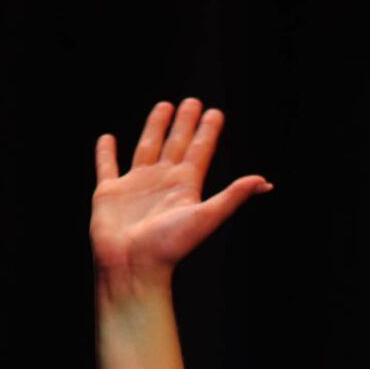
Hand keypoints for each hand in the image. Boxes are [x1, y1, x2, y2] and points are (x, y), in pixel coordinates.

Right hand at [91, 98, 271, 284]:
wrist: (132, 266)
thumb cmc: (168, 246)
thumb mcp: (206, 217)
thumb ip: (233, 197)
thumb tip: (264, 183)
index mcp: (185, 187)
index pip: (200, 151)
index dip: (208, 132)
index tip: (215, 113)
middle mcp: (162, 182)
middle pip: (176, 144)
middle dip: (185, 123)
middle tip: (193, 102)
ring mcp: (136, 186)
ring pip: (147, 147)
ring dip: (155, 128)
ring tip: (163, 107)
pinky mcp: (109, 192)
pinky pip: (107, 166)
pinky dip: (105, 152)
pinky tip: (108, 139)